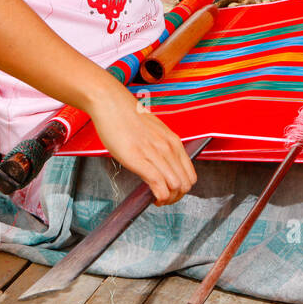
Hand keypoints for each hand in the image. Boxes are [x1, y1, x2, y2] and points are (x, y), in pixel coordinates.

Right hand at [86, 82, 196, 205]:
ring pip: (175, 187)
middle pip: (185, 184)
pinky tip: (151, 198)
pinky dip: (159, 197)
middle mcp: (169, 148)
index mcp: (174, 141)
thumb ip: (162, 147)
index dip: (183, 189)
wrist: (111, 104)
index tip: (171, 192)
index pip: (190, 174)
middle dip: (176, 197)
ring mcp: (155, 153)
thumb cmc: (127, 117)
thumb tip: (164, 164)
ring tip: (157, 199)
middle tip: (164, 199)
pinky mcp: (139, 159)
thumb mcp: (154, 131)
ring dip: (168, 199)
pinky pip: (158, 184)